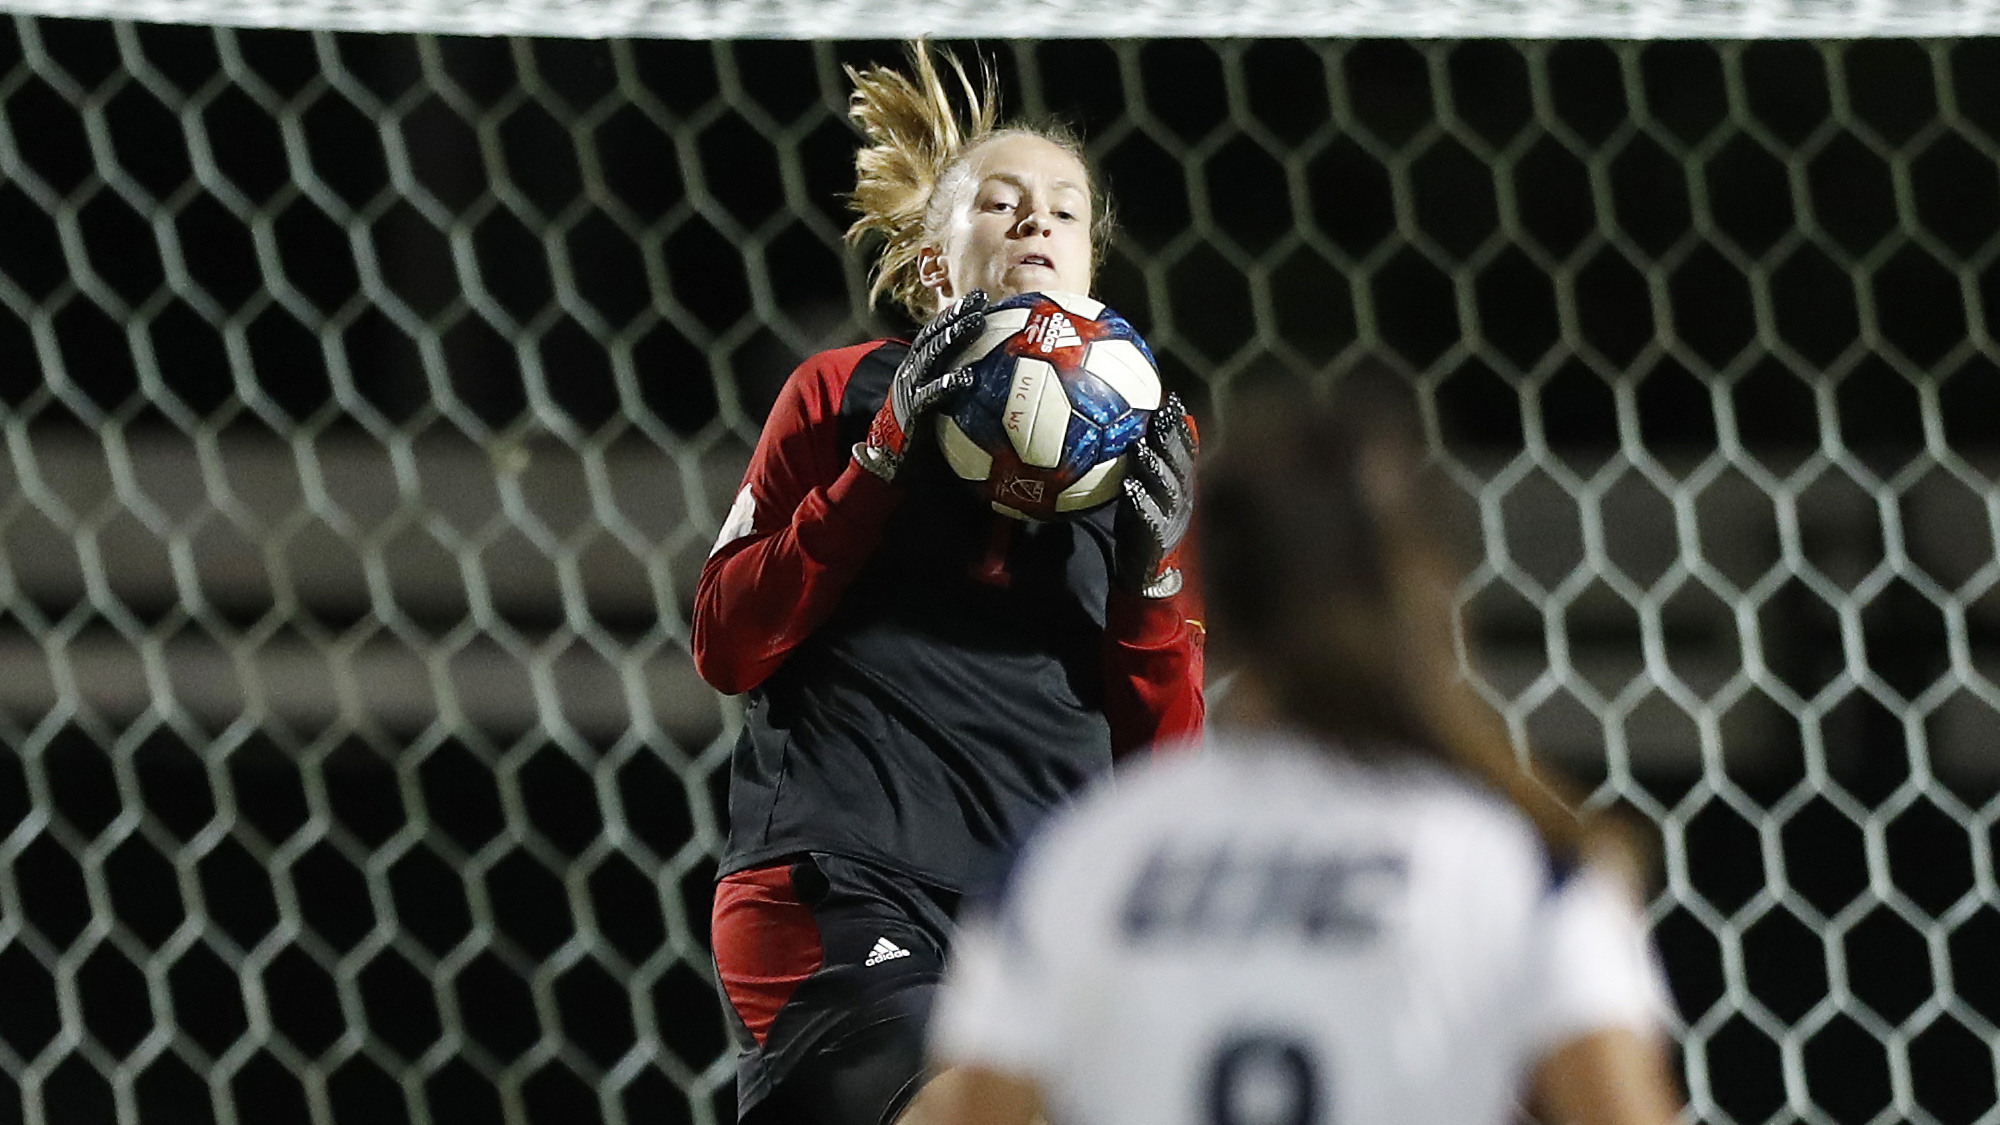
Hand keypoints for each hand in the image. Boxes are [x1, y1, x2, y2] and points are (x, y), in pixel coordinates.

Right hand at [854, 290, 988, 480]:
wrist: (888, 457)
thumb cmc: (917, 427)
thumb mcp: (931, 397)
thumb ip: (948, 381)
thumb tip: (984, 371)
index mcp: (915, 366)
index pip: (934, 332)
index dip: (952, 313)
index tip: (976, 298)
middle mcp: (910, 371)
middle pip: (933, 336)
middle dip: (955, 316)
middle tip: (980, 302)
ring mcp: (909, 388)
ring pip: (930, 356)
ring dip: (953, 337)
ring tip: (975, 323)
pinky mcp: (912, 410)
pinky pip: (930, 394)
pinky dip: (947, 384)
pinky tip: (966, 378)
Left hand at [1115, 393, 1196, 597]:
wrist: (1149, 571)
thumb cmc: (1146, 523)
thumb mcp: (1153, 492)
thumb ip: (1151, 464)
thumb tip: (1136, 430)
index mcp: (1182, 485)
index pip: (1185, 451)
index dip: (1180, 426)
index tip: (1172, 401)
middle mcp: (1181, 498)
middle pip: (1179, 464)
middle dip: (1171, 438)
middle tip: (1160, 415)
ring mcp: (1170, 518)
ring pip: (1166, 488)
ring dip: (1154, 466)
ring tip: (1141, 448)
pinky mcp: (1155, 537)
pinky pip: (1149, 517)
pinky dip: (1142, 501)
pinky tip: (1131, 487)